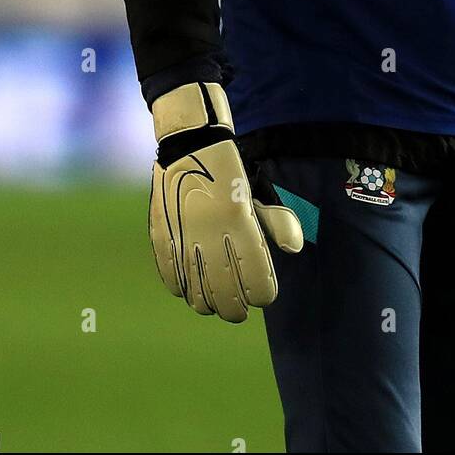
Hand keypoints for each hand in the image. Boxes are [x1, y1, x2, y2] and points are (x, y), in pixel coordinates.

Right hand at [149, 80, 303, 321]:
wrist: (189, 142)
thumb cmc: (230, 170)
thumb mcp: (257, 192)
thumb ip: (277, 222)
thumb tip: (294, 249)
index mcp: (238, 222)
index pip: (255, 279)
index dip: (262, 294)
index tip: (264, 297)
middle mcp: (209, 234)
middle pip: (224, 294)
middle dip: (236, 309)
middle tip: (240, 312)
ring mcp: (182, 236)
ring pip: (195, 291)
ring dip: (207, 304)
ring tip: (215, 306)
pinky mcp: (161, 235)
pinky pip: (170, 275)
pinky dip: (180, 288)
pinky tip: (188, 291)